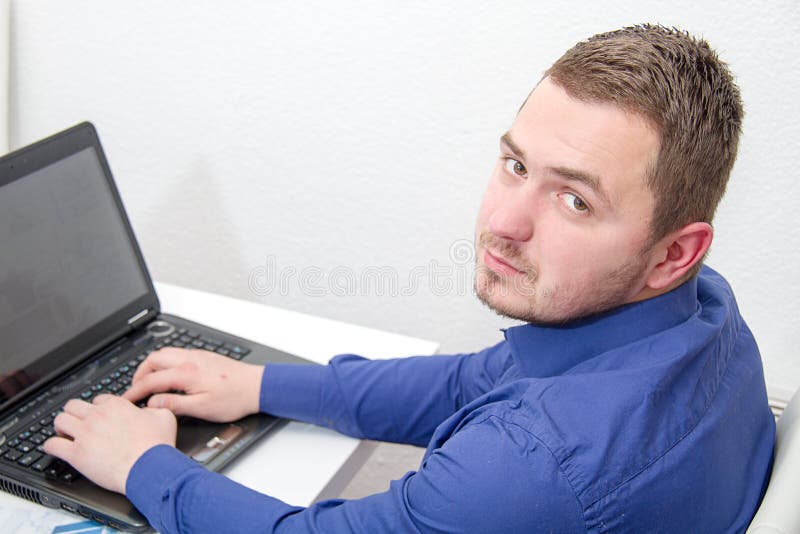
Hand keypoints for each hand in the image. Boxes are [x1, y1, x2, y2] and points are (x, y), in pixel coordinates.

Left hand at [43, 395, 176, 493]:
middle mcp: (97, 416)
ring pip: (59, 420)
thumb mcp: (164, 417)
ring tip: (65, 434)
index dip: (98, 409)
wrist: (149, 468)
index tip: (99, 417)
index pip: (98, 400)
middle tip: (78, 423)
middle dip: (74, 413)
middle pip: (73, 405)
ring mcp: (84, 434)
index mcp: (116, 406)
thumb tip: (150, 409)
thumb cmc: (156, 446)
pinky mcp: (76, 454)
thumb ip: (155, 408)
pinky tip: (55, 448)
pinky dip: (51, 446)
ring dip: (61, 427)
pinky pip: (52, 445)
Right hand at [123, 348, 263, 422]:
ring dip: (151, 365)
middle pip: (153, 359)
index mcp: (186, 373)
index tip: (126, 400)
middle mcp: (190, 360)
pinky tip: (167, 374)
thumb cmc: (234, 398)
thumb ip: (175, 405)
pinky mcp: (203, 356)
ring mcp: (197, 355)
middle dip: (139, 373)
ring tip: (148, 381)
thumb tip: (152, 403)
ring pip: (165, 353)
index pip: (151, 380)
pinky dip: (165, 362)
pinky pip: (176, 353)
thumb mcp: (202, 408)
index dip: (135, 391)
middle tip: (134, 388)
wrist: (256, 386)